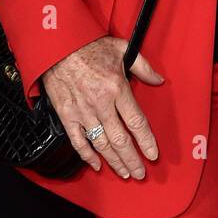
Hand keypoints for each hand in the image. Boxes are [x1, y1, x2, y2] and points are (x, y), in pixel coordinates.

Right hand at [41, 35, 163, 178]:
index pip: (136, 122)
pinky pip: (78, 141)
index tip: (153, 155)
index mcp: (117, 88)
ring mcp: (82, 111)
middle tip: (140, 173)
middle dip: (132, 159)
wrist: (58, 45)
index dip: (146, 142)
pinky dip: (87, 156)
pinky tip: (97, 165)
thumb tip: (159, 80)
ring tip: (124, 173)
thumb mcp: (122, 48)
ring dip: (114, 161)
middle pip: (120, 139)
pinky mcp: (67, 115)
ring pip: (101, 144)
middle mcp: (101, 103)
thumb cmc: (90, 46)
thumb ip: (143, 66)